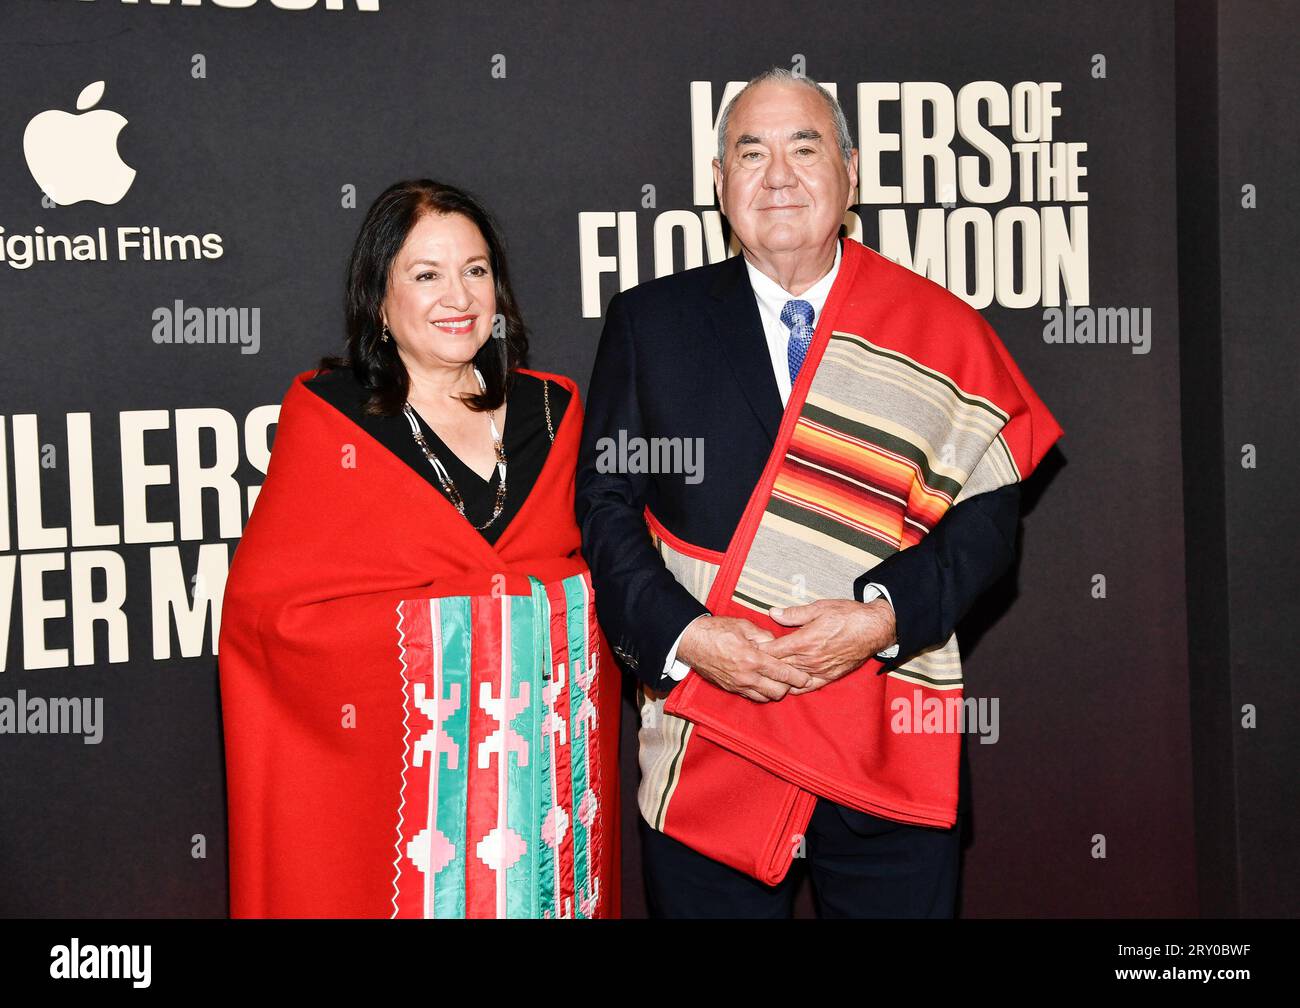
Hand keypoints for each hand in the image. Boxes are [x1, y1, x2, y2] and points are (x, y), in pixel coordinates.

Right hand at [676, 616, 813, 702]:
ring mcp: (737, 685)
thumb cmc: (717, 630)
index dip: (798, 677)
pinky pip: (751, 696)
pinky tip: (763, 682)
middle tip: (792, 677)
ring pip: (765, 698)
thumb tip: (778, 644)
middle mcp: (746, 676)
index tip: (807, 677)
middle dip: (788, 686)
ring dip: (774, 691)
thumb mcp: (744, 626)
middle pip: (777, 692)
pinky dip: (761, 692)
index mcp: (753, 659)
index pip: (782, 674)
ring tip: (779, 681)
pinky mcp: (730, 688)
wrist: (691, 641)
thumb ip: (765, 636)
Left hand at [757, 599, 895, 694]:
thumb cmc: (847, 615)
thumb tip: (773, 613)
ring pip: (791, 678)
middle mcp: (810, 659)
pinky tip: (787, 686)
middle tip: (750, 664)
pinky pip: (808, 687)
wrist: (874, 629)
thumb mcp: (819, 608)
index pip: (773, 651)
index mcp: (804, 641)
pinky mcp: (830, 676)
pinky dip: (796, 687)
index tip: (747, 650)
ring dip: (778, 677)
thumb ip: (794, 614)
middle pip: (779, 666)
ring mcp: (819, 670)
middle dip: (764, 665)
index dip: (758, 651)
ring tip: (764, 676)